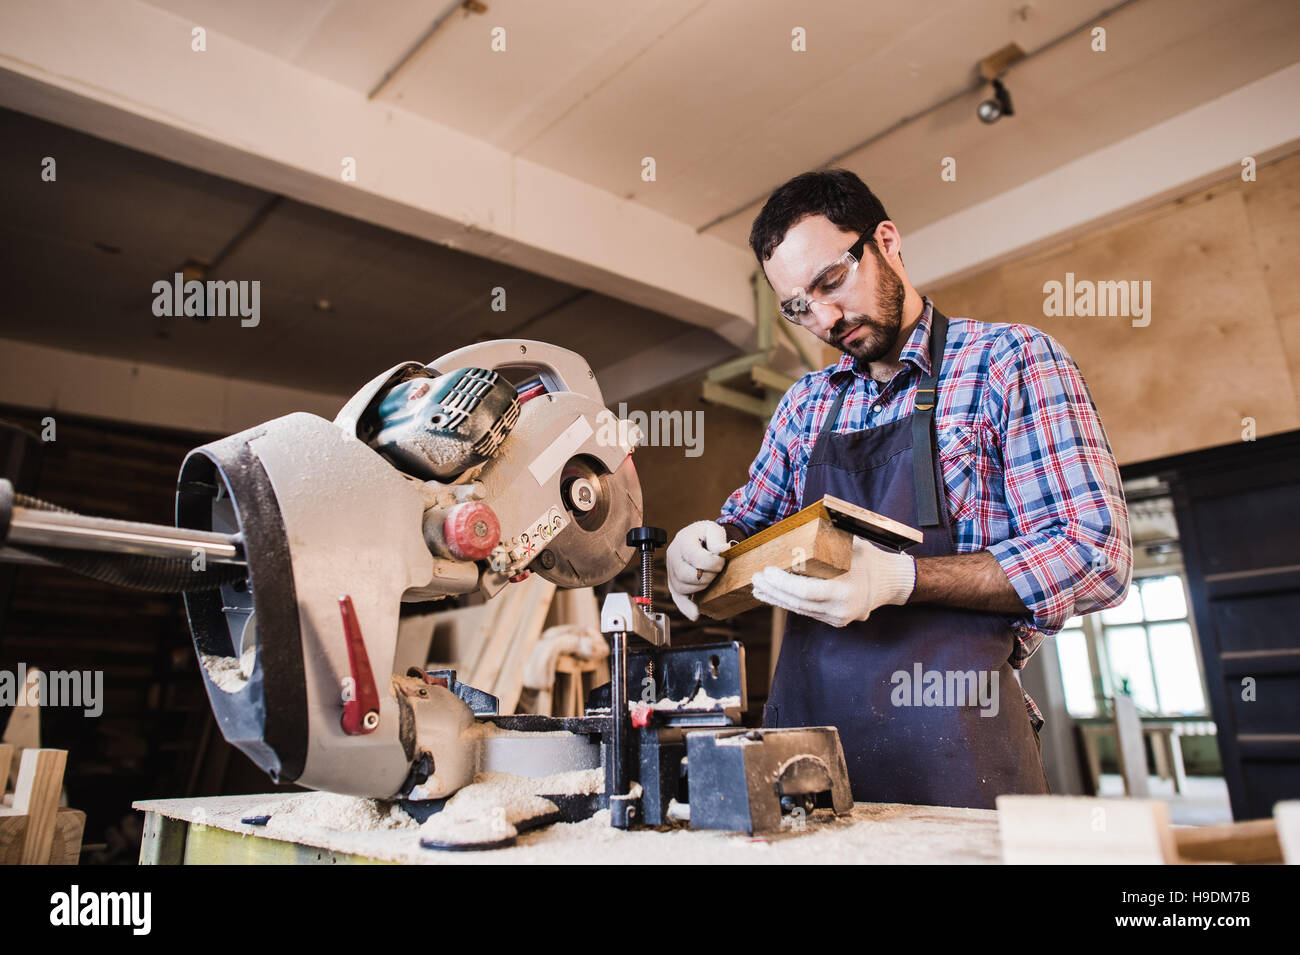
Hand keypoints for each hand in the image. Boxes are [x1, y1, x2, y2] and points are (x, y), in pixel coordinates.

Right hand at [666, 520, 729, 620]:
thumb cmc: (706, 535)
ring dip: (701, 586)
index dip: (712, 563)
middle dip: (706, 576)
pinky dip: (686, 607)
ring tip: (710, 578)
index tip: (721, 562)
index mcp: (682, 540)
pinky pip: (677, 598)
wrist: (698, 538)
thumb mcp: (713, 529)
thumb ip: (718, 538)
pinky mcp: (673, 583)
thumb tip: (722, 550)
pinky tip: (695, 614)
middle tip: (716, 571)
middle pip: (685, 574)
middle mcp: (672, 556)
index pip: (695, 557)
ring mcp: (671, 571)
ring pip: (682, 587)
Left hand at [750, 537, 915, 627]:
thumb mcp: (852, 545)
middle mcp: (840, 609)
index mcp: (845, 591)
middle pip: (798, 603)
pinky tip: (773, 596)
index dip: (782, 583)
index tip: (767, 571)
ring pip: (799, 610)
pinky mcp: (834, 620)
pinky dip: (788, 603)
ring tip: (757, 588)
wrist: (890, 582)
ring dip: (776, 598)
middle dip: (773, 591)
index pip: (805, 591)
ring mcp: (837, 618)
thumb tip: (799, 525)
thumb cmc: (870, 559)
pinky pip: (806, 612)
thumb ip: (828, 541)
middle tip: (756, 578)